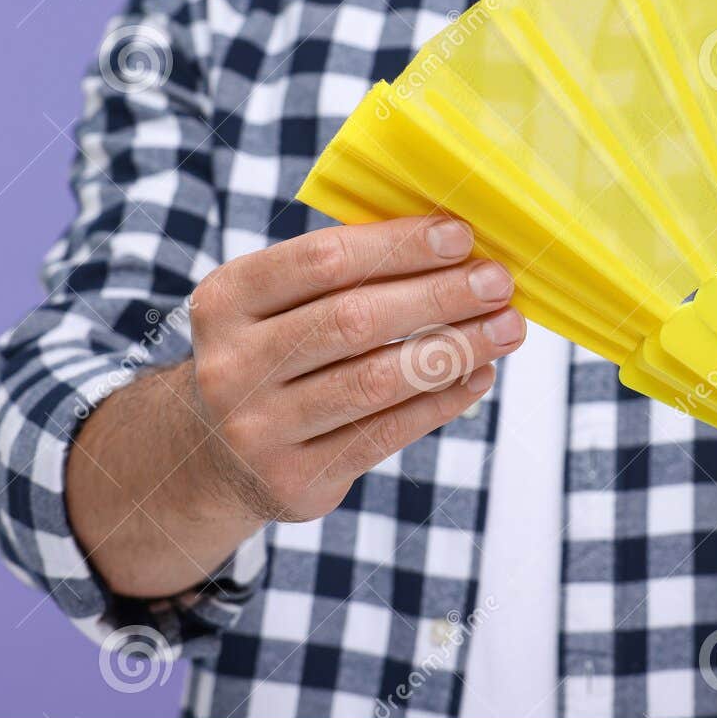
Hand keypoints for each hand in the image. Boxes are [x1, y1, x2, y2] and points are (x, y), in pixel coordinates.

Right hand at [187, 215, 523, 522]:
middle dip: (438, 296)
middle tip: (498, 283)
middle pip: (354, 320)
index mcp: (226, 300)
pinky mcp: (294, 480)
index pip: (323, 260)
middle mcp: (232, 365)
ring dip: (453, 350)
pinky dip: (441, 402)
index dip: (399, 245)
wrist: (211, 455)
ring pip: (375, 382)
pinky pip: (384, 435)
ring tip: (505, 329)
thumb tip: (452, 244)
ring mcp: (258, 429)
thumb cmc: (272, 354)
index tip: (462, 237)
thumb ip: (344, 273)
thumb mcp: (275, 305)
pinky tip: (478, 376)